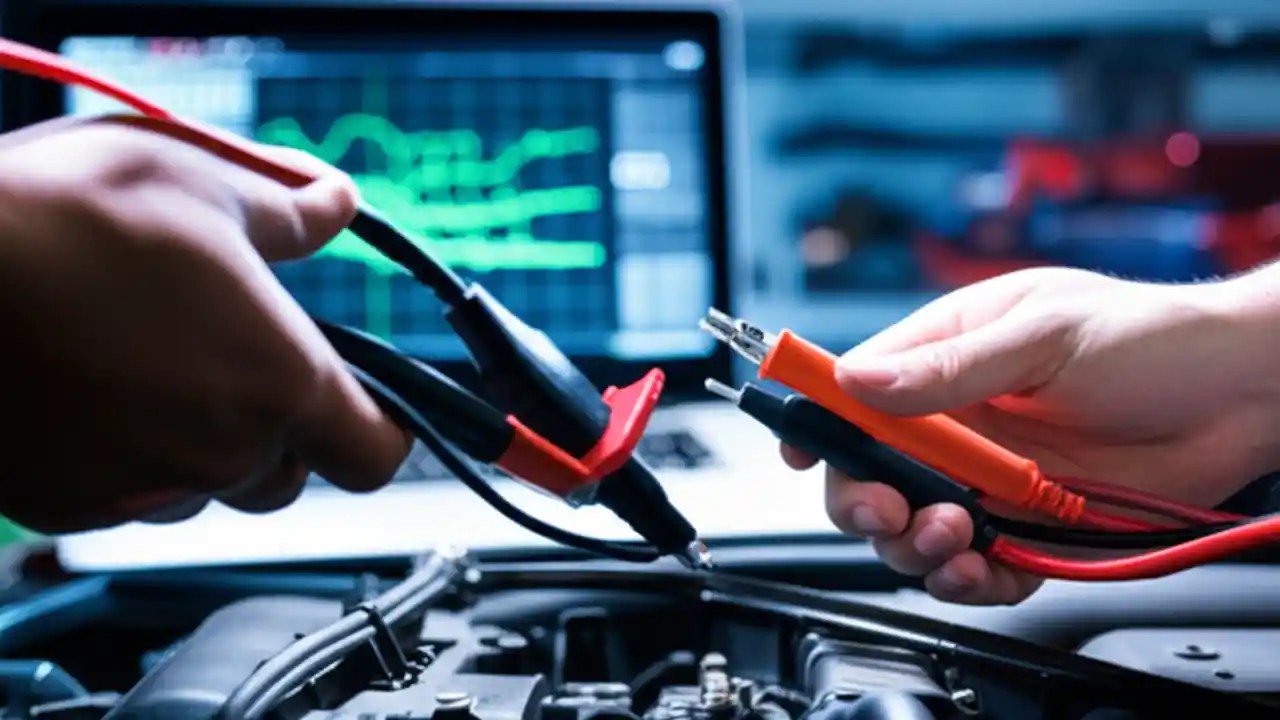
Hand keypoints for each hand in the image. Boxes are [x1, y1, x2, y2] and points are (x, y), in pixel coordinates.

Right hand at [0, 118, 412, 532]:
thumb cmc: (63, 218)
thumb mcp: (201, 182)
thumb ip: (289, 209)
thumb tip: (337, 205)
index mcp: (279, 382)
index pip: (374, 455)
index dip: (382, 432)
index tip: (372, 409)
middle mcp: (219, 451)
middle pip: (287, 474)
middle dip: (278, 430)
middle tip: (232, 357)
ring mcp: (139, 488)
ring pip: (204, 488)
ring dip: (199, 443)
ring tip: (147, 359)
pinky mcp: (67, 503)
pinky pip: (126, 495)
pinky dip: (126, 454)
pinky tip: (90, 385)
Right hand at [784, 266, 1279, 603]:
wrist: (1240, 395)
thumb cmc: (1150, 337)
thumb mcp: (1043, 334)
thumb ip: (949, 367)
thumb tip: (858, 381)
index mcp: (946, 355)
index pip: (855, 388)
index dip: (818, 419)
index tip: (803, 451)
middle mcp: (957, 422)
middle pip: (868, 472)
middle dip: (863, 500)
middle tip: (887, 511)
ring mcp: (988, 478)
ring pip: (913, 529)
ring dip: (917, 546)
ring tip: (957, 535)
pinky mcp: (1025, 527)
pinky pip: (976, 568)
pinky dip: (969, 581)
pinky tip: (984, 570)